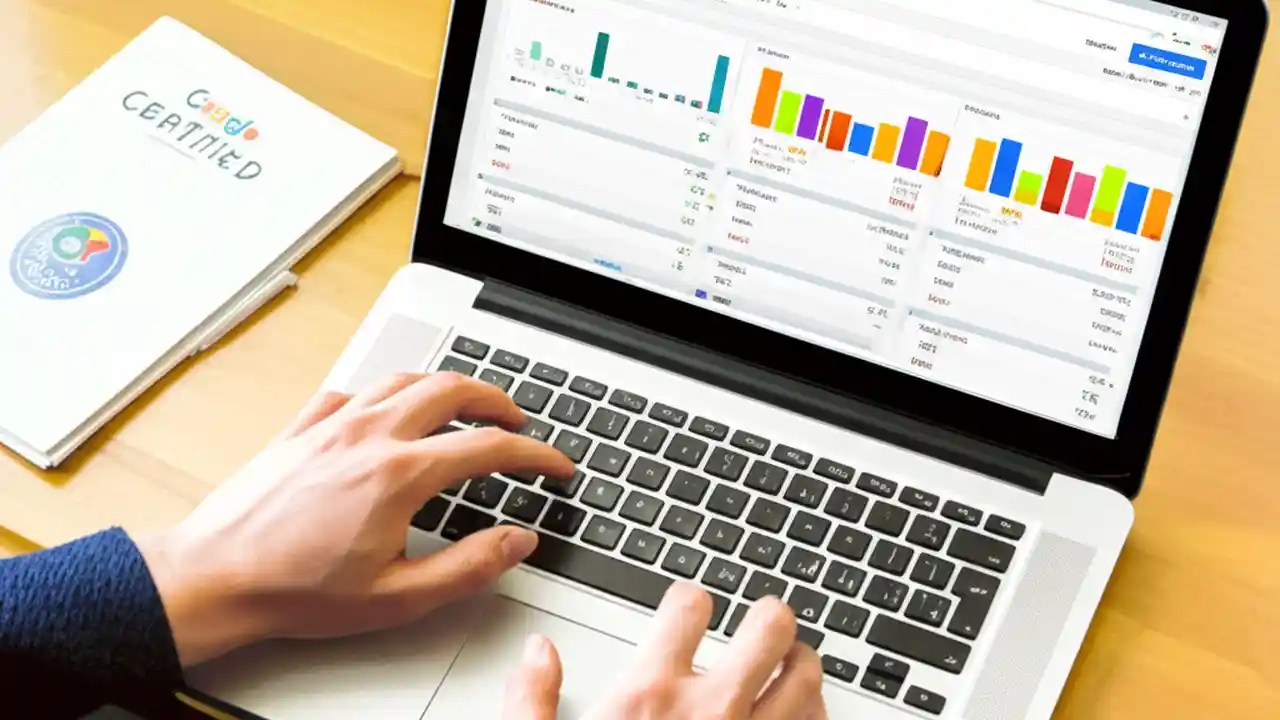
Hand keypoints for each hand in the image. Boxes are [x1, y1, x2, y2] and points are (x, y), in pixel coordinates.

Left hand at [135, 372, 573, 666]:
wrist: (215, 577)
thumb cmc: (295, 590)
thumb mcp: (399, 597)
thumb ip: (469, 566)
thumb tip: (516, 540)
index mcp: (400, 474)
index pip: (490, 447)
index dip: (536, 455)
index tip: (555, 466)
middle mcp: (369, 436)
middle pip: (451, 389)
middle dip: (497, 399)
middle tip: (517, 418)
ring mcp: (332, 426)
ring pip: (403, 379)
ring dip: (445, 385)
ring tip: (464, 404)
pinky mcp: (300, 429)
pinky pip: (352, 392)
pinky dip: (383, 393)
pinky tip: (385, 411)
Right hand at [504, 584, 827, 719]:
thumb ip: (531, 703)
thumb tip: (537, 653)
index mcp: (650, 696)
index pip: (687, 607)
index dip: (690, 598)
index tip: (690, 604)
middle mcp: (713, 712)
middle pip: (769, 627)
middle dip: (770, 616)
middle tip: (766, 619)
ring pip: (808, 676)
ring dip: (804, 665)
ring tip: (795, 662)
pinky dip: (818, 716)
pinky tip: (807, 716)